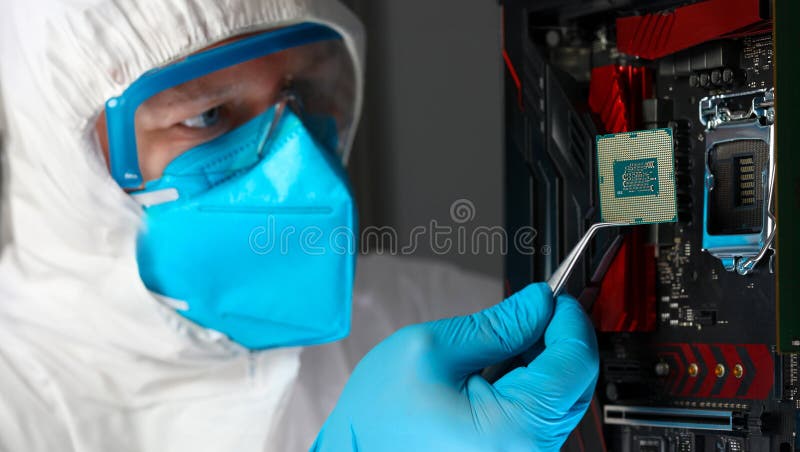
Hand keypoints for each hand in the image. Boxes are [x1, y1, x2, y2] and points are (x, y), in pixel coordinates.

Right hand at [311, 283, 598, 450]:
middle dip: (559, 339)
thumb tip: (539, 302)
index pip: (574, 365)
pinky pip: (539, 418)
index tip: (554, 298)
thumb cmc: (380, 415)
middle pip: (575, 385)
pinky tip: (507, 365)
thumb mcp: (433, 349)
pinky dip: (531, 385)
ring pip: (560, 400)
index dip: (569, 321)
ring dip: (545, 362)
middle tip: (534, 309)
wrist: (353, 450)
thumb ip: (498, 324)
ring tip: (510, 338)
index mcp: (511, 429)